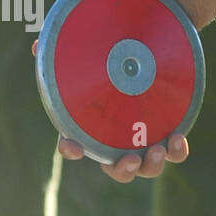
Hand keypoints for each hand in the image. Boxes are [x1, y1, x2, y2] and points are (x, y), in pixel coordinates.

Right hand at [31, 38, 189, 182]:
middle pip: (115, 168)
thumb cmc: (112, 57)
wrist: (151, 47)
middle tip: (129, 159)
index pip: (73, 145)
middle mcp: (118, 139)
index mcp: (91, 127)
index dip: (70, 148)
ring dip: (150, 165)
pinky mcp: (171, 130)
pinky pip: (175, 152)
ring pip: (146, 167)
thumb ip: (62, 51)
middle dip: (121, 170)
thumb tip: (37, 44)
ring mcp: (146, 138)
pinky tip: (178, 139)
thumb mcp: (88, 52)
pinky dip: (177, 152)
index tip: (73, 146)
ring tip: (157, 150)